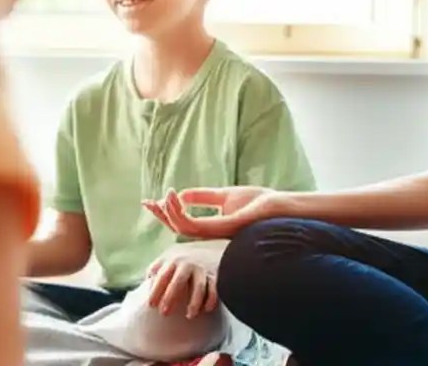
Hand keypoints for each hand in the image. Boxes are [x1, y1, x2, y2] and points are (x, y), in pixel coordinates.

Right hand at [142, 187, 279, 238]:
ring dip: (169, 213)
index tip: (152, 201)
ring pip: (183, 229)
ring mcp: (218, 233)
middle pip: (178, 228)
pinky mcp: (224, 228)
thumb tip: (183, 194)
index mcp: (213, 228)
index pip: (184, 223)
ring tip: (164, 196)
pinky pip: (195, 226)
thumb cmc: (259, 202)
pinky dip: (181, 213)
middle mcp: (213, 234)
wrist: (280, 207)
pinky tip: (175, 198)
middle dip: (162, 216)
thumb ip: (204, 197)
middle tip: (147, 202)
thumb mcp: (226, 195)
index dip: (166, 214)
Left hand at [145, 252, 217, 318]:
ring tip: (189, 315)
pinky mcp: (216, 274)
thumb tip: (145, 282)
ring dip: (194, 302)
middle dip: (171, 297)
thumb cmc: (181, 259)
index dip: (156, 291)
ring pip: (199, 287)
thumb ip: (156, 268)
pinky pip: (215, 288)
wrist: (209, 247)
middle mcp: (188, 264)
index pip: (162, 276)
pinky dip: (211, 299)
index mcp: (173, 260)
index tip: (151, 305)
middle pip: (179, 281)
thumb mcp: (167, 257)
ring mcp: (202, 269)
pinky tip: (206, 309)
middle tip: (164, 313)